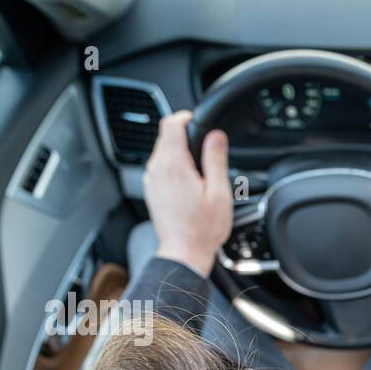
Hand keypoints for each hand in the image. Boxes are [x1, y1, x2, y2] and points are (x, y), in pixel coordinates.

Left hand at [142, 111, 231, 277]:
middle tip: (206, 154)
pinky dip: (173, 168)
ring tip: (199, 174)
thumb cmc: (203, 229)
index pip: (171, 124)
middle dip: (186, 138)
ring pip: (163, 152)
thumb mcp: (219, 193)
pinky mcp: (151, 189)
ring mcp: (151, 179)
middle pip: (166, 136)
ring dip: (180, 154)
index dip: (186, 117)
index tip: (198, 122)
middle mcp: (157, 169)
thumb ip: (216, 159)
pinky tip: (189, 185)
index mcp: (174, 165)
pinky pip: (160, 168)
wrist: (184, 252)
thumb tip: (216, 136)